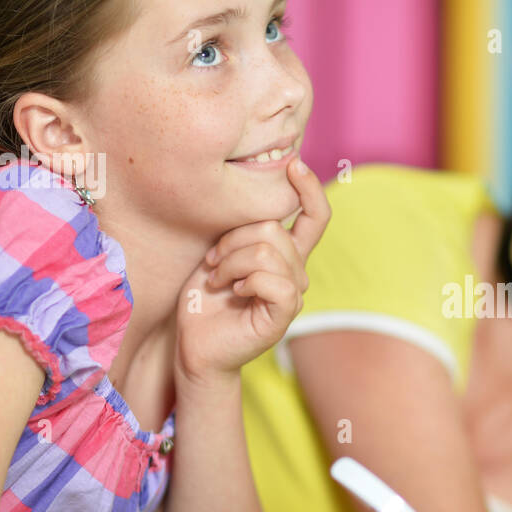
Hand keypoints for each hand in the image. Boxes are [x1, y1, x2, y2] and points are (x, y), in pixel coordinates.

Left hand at [175, 157, 329, 382]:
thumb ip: (244, 230)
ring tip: (216, 279)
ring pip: (268, 252)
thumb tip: (257, 201)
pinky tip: (232, 292)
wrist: (195, 345)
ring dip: (231, 262)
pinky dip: (244, 281)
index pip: (315, 217)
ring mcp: (293, 294)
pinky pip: (273, 281)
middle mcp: (296, 272)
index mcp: (285, 254)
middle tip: (213, 261)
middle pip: (274, 229)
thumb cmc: (205, 299)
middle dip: (232, 240)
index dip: (310, 190)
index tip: (294, 166)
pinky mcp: (284, 315)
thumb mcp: (221, 252)